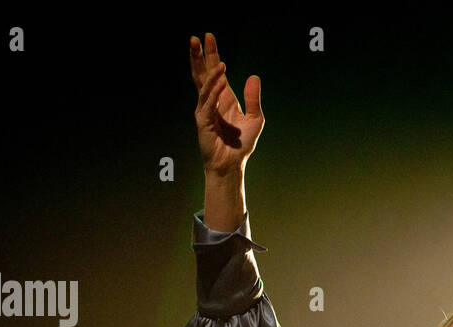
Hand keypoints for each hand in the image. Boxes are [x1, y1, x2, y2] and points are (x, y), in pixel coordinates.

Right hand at [190, 33, 264, 174]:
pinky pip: (208, 102)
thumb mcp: (255, 118)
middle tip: (196, 38)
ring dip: (210, 73)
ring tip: (218, 60)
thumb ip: (253, 98)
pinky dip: (215, 90)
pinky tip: (222, 79)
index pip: (213, 71)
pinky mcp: (203, 121)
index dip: (211, 54)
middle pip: (202, 73)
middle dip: (199, 56)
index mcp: (223, 97)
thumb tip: (254, 76)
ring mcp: (205, 110)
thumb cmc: (241, 144)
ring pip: (204, 86)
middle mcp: (211, 101)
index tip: (209, 36)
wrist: (231, 164)